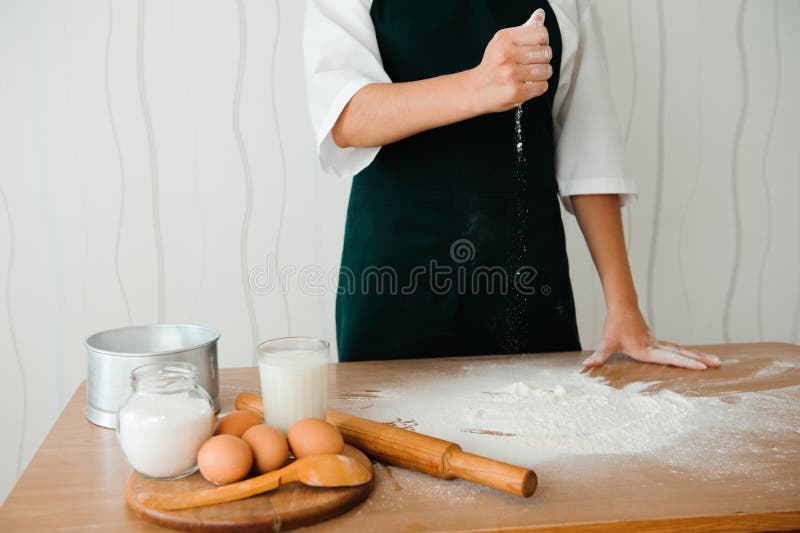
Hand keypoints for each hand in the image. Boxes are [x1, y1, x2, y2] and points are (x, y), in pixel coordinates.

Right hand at [467, 8, 552, 113]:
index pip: (541, 33)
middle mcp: (506, 55)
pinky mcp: (515, 91)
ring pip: (546, 70)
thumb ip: (523, 30)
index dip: (542, 41)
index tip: (535, 47)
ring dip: (541, 75)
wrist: (475, 90)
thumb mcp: (503, 42)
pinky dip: (538, 87)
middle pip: (546, 53)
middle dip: (542, 59)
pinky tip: (527, 85)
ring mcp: (510, 74)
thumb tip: (540, 15)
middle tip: (530, 64)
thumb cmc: (493, 64)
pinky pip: (542, 86)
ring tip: (529, 75)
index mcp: (504, 39)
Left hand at [583, 308, 720, 369]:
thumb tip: (588, 365)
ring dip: (699, 357)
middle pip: (681, 354)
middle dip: (699, 361)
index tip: (700, 367)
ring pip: (683, 351)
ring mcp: (659, 344)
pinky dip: (690, 354)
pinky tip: (700, 358)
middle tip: (717, 365)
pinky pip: (678, 350)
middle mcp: (656, 347)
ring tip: (717, 362)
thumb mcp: (607, 342)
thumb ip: (599, 356)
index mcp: (646, 350)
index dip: (684, 363)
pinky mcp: (659, 343)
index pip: (669, 358)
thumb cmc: (615, 326)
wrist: (623, 308)